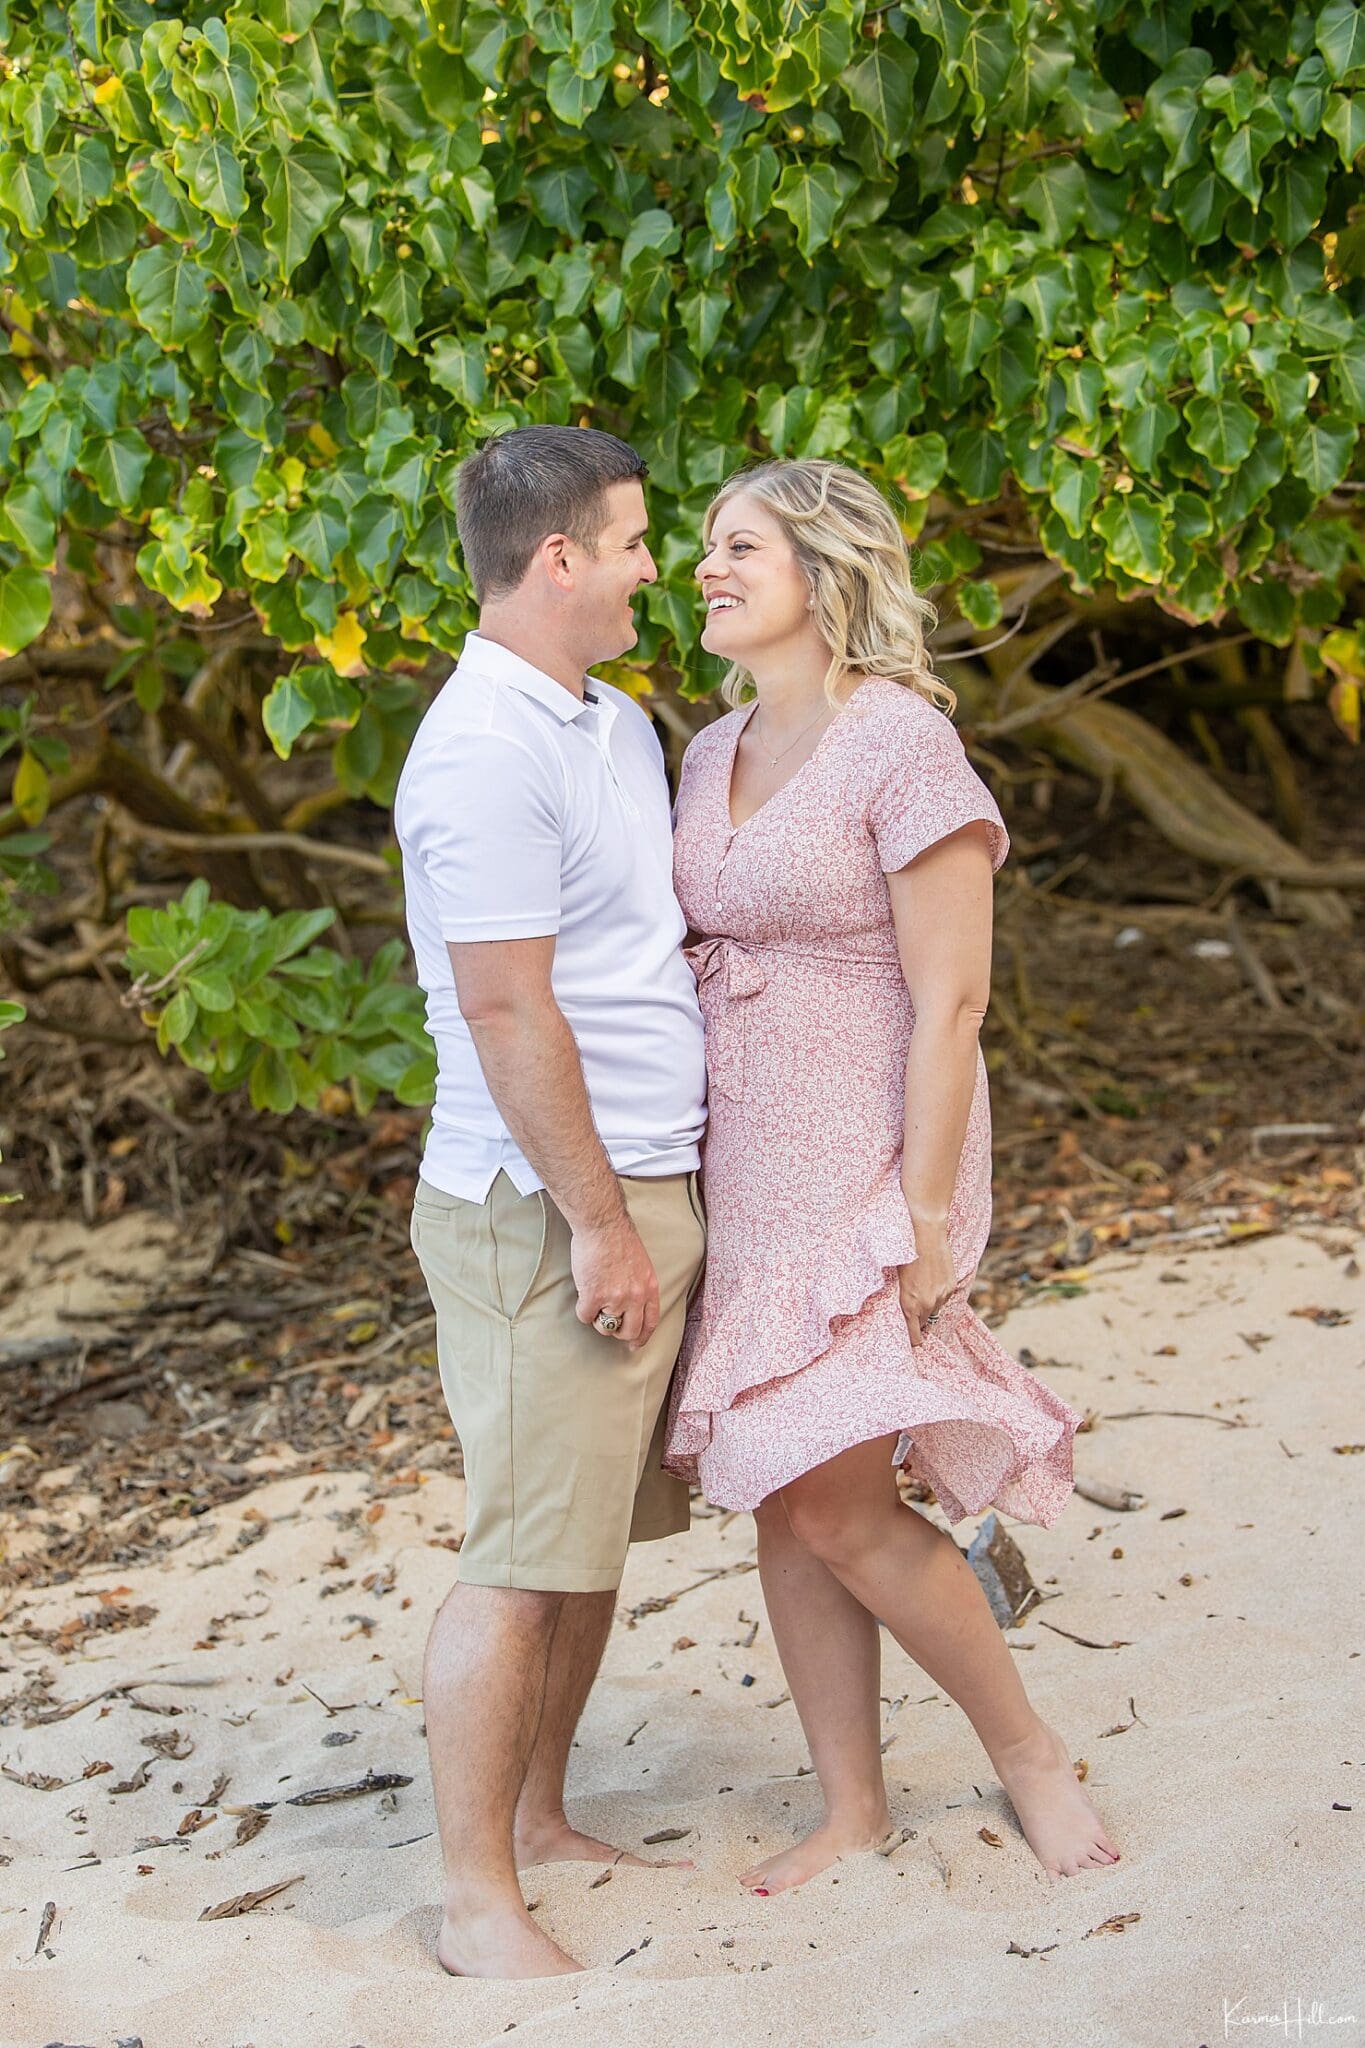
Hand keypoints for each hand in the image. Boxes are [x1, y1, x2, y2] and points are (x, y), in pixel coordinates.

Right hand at [571, 1214, 660, 1350]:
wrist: (602, 1225)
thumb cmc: (619, 1238)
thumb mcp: (642, 1264)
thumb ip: (639, 1285)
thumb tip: (632, 1304)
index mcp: (649, 1287)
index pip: (651, 1322)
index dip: (642, 1336)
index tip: (635, 1344)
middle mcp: (636, 1296)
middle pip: (629, 1331)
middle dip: (618, 1332)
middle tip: (608, 1324)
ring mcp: (615, 1298)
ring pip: (606, 1327)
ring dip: (598, 1318)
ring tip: (594, 1300)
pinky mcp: (594, 1296)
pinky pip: (586, 1316)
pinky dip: (583, 1309)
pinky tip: (583, 1293)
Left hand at [898, 1219, 956, 1347]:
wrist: (924, 1233)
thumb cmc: (902, 1254)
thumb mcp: (894, 1280)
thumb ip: (899, 1300)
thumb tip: (900, 1315)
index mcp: (909, 1305)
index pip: (914, 1338)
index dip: (911, 1339)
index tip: (908, 1337)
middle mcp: (927, 1304)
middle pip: (924, 1325)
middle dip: (918, 1320)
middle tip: (911, 1307)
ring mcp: (941, 1296)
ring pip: (935, 1311)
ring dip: (928, 1306)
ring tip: (920, 1289)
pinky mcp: (950, 1286)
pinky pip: (943, 1299)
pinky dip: (937, 1294)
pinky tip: (930, 1280)